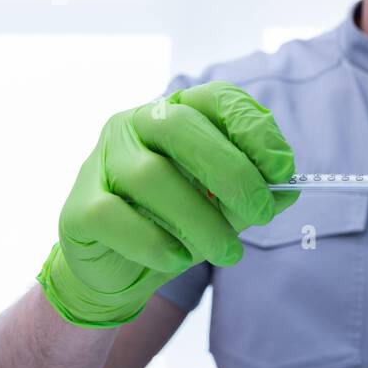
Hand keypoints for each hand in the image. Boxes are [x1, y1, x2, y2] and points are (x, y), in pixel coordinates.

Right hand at [38, 81, 297, 326]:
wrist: (119, 269)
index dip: (253, 128)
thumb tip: (288, 189)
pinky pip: (116, 217)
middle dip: (231, 171)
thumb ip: (257, 192)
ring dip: (201, 220)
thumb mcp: (227, 205)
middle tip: (261, 211)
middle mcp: (133, 124)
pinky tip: (177, 259)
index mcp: (176, 112)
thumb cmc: (178, 224)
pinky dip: (155, 242)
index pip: (216, 98)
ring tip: (228, 252)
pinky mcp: (78, 207)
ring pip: (152, 177)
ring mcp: (100, 161)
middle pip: (181, 127)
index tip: (281, 169)